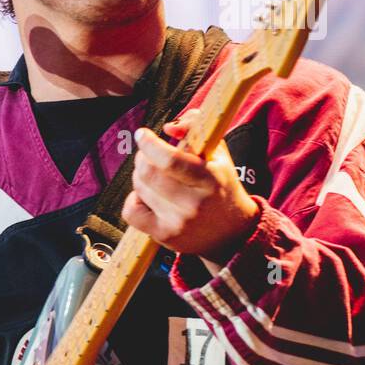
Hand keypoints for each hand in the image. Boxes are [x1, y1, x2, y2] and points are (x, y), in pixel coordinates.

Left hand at [121, 109, 260, 264]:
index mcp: (210, 179)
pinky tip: (147, 198)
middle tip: (148, 156)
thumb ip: (197, 128)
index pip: (171, 160)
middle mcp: (194, 203)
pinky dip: (134, 200)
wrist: (233, 233)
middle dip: (143, 158)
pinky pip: (131, 212)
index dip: (149, 144)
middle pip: (148, 173)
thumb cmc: (221, 186)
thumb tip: (168, 128)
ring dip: (140, 177)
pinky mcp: (164, 236)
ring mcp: (178, 222)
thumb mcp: (218, 155)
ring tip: (155, 177)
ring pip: (139, 189)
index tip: (142, 134)